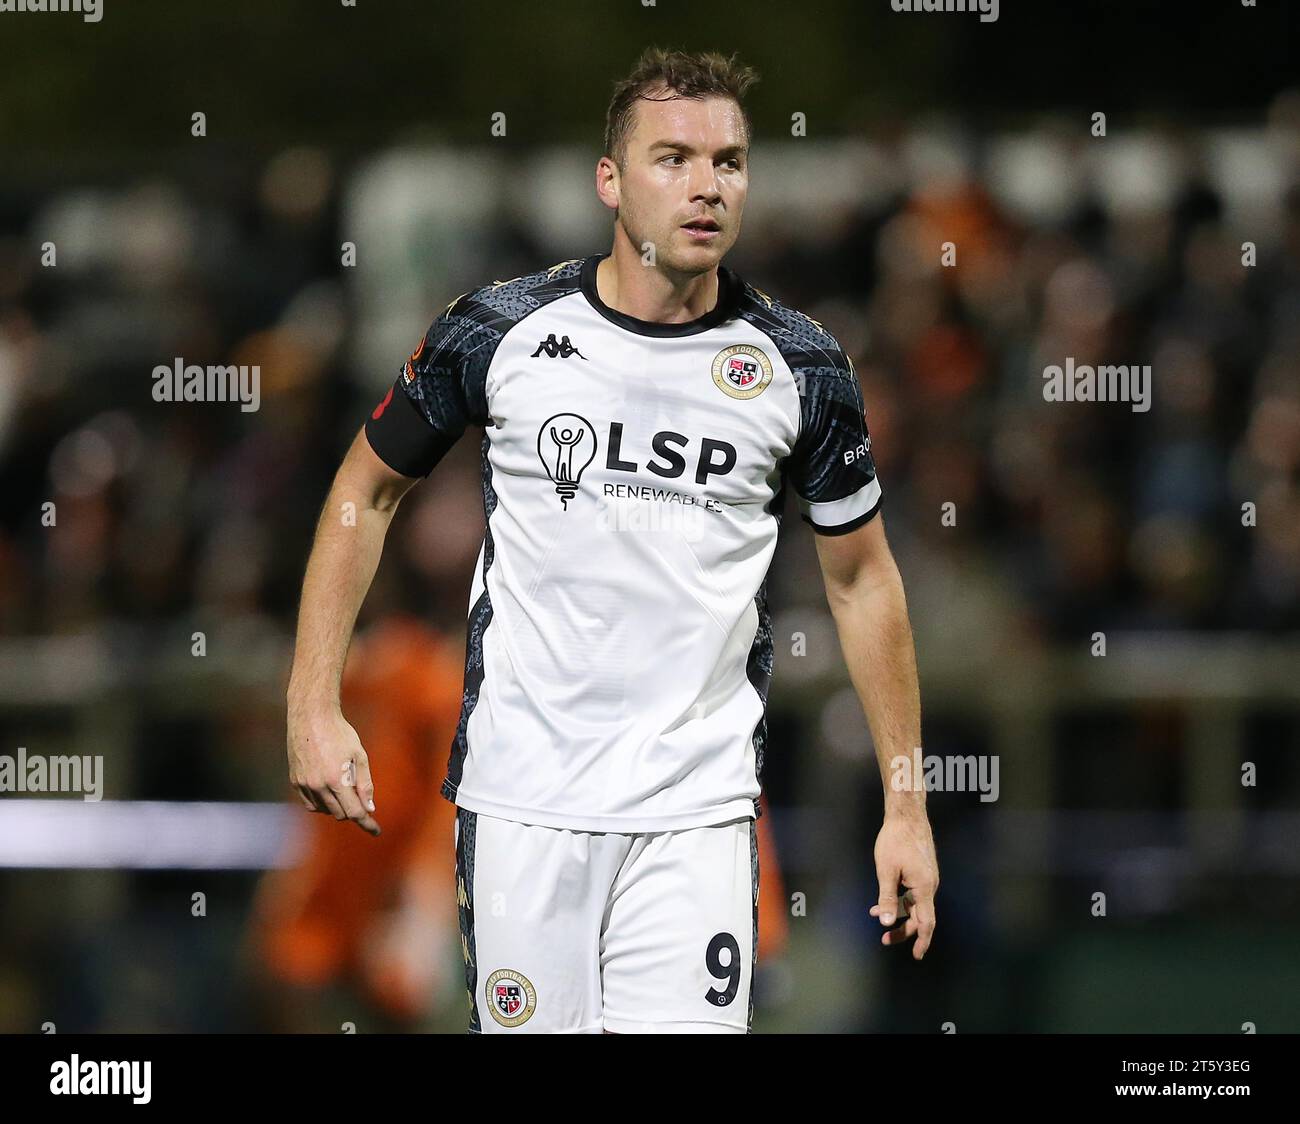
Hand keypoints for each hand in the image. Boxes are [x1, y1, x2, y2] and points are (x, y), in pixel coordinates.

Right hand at [286, 701, 380, 835]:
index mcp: (336, 779)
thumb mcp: (360, 756)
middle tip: (362, 802)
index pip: (354, 812)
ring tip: (344, 787)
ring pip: (324, 810)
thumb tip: (369, 808)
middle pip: (340, 814)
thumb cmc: (340, 733)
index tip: (376, 831)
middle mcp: (318, 785)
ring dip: (337, 807)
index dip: (367, 823)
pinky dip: (322, 803)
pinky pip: (310, 803)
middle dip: (353, 811)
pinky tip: (330, 791)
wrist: (311, 716)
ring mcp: (304, 784)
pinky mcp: (295, 781)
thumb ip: (365, 784)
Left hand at [869, 809, 936, 958]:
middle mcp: (930, 884)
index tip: (917, 956)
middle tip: (884, 940)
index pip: (926, 922)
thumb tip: (884, 922)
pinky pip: (913, 893)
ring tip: (877, 918)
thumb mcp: (886, 871)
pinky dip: (899, 900)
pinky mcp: (922, 871)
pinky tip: (882, 900)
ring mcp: (927, 878)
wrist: (906, 815)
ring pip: (915, 904)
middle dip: (903, 930)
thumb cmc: (895, 840)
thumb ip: (886, 898)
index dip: (922, 940)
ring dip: (898, 914)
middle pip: (920, 916)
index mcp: (924, 887)